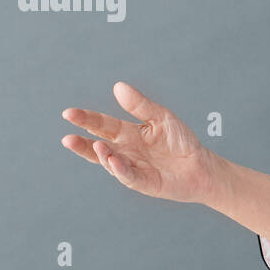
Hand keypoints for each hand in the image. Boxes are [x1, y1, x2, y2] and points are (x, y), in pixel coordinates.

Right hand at [60, 81, 218, 203]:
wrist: (201, 165)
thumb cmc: (181, 141)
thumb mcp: (161, 118)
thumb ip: (140, 105)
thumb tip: (118, 86)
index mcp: (128, 133)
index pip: (102, 124)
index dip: (86, 119)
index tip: (69, 113)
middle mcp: (125, 151)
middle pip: (98, 145)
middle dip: (83, 143)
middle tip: (68, 138)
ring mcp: (132, 167)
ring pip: (110, 162)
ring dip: (102, 156)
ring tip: (99, 146)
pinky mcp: (143, 183)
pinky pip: (129, 176)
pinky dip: (121, 169)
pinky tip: (114, 160)